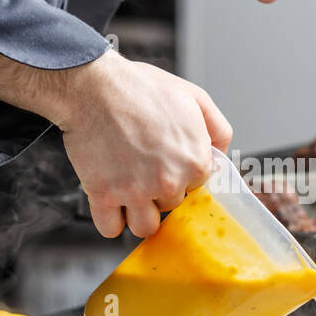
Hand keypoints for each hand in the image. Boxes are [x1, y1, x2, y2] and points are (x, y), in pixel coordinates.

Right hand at [55, 52, 231, 237]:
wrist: (93, 86)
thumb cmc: (139, 88)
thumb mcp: (195, 97)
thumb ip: (218, 129)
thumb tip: (222, 155)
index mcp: (195, 161)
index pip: (197, 190)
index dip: (182, 176)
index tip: (167, 164)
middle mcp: (169, 182)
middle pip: (171, 208)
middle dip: (159, 192)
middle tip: (143, 166)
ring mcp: (137, 192)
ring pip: (145, 227)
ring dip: (138, 213)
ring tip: (129, 189)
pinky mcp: (104, 195)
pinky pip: (110, 229)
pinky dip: (110, 220)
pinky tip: (110, 200)